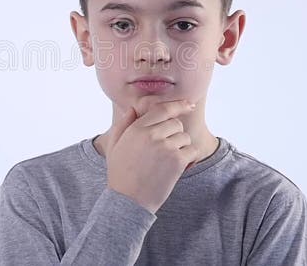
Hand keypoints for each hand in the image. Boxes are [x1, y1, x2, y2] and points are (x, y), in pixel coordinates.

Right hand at [103, 99, 200, 213]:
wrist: (127, 201)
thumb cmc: (120, 174)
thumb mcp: (114, 146)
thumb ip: (122, 125)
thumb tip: (133, 109)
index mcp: (136, 128)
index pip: (162, 109)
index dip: (178, 105)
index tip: (189, 104)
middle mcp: (151, 134)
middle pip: (176, 123)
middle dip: (174, 133)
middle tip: (165, 150)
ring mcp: (165, 147)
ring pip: (184, 137)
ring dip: (181, 147)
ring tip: (167, 161)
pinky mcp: (177, 161)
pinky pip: (191, 151)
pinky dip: (188, 158)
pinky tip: (177, 168)